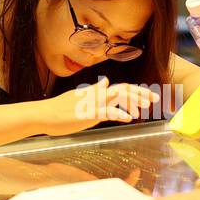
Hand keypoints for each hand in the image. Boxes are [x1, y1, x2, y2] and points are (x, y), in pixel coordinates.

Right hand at [42, 77, 160, 135]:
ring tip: (144, 109)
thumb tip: (105, 81)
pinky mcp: (87, 114)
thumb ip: (94, 90)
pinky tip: (128, 118)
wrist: (43, 114)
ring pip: (118, 96)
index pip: (122, 88)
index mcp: (97, 92)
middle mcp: (97, 95)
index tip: (149, 97)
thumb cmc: (60, 108)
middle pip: (124, 89)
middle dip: (141, 93)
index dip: (137, 91)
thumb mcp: (80, 97)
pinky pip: (106, 112)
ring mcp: (93, 103)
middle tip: (156, 100)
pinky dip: (119, 113)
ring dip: (133, 101)